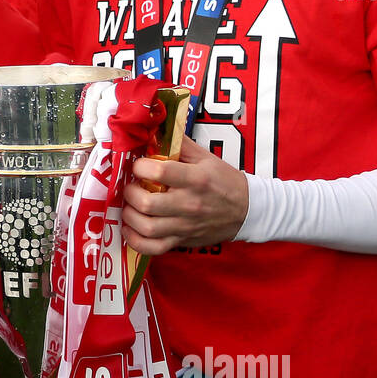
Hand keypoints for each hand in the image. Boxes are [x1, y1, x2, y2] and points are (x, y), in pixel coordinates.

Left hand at [121, 134, 248, 255]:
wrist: (246, 210)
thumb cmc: (223, 181)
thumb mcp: (205, 157)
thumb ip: (179, 144)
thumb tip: (155, 129)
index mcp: (196, 179)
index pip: (160, 172)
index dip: (140, 167)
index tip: (138, 166)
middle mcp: (189, 204)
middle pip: (148, 203)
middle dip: (130, 193)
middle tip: (131, 187)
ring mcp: (185, 226)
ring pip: (147, 228)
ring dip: (130, 216)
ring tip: (130, 207)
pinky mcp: (182, 241)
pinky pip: (153, 248)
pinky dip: (136, 241)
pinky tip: (131, 229)